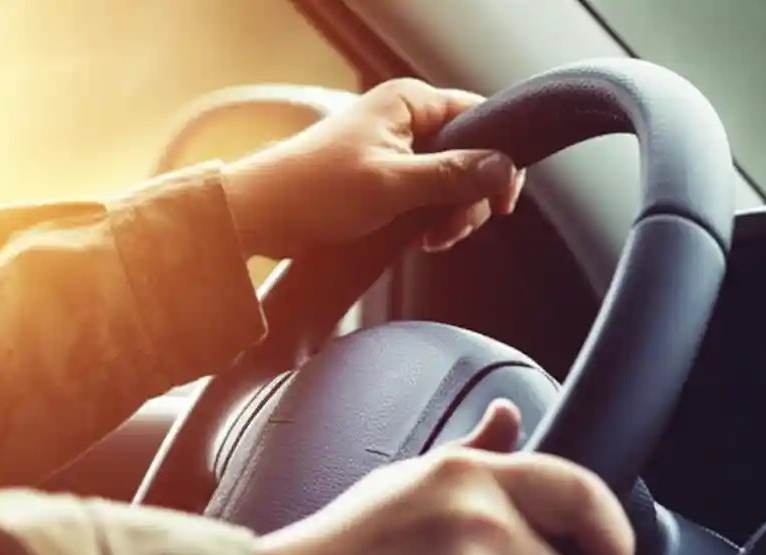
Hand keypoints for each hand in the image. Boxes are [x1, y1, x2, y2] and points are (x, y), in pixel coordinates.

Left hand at [222, 78, 526, 258]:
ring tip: (428, 240)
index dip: (498, 159)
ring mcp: (394, 149)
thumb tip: (503, 168)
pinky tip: (417, 239)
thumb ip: (452, 175)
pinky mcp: (382, 178)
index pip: (479, 117)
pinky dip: (428, 218)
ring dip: (448, 215)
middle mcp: (404, 119)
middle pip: (469, 155)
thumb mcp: (393, 184)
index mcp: (409, 102)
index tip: (501, 203)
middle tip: (448, 231)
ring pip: (448, 180)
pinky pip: (424, 195)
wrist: (262, 215)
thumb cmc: (316, 190)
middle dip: (467, 198)